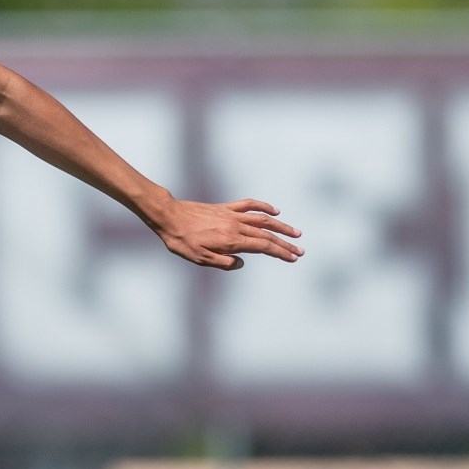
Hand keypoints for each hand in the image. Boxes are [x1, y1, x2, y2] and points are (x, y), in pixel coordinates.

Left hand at [152, 197, 302, 270]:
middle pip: (267, 235)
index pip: (263, 247)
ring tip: (296, 233)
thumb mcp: (199, 259)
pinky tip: (275, 210)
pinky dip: (264, 206)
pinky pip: (249, 204)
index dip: (280, 253)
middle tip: (300, 251)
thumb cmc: (181, 240)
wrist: (168, 216)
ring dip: (281, 226)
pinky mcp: (225, 207)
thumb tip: (241, 263)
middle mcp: (235, 226)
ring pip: (263, 219)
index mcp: (231, 241)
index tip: (294, 258)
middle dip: (286, 244)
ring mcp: (231, 215)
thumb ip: (223, 263)